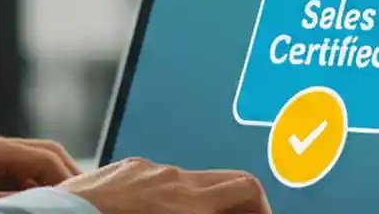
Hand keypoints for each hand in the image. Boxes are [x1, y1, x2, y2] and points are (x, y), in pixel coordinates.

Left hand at [0, 129, 80, 204]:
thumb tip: (29, 207)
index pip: (40, 156)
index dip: (67, 177)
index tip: (83, 200)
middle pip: (38, 155)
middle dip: (63, 177)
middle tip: (82, 203)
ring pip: (22, 168)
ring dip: (42, 187)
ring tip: (58, 208)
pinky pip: (3, 177)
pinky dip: (20, 191)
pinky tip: (26, 208)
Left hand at [60, 158, 271, 213]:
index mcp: (187, 203)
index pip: (247, 189)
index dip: (261, 210)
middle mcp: (169, 178)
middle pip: (224, 180)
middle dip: (234, 206)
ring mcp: (141, 169)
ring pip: (188, 180)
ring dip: (198, 203)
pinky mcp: (117, 168)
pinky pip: (154, 178)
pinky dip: (164, 197)